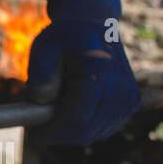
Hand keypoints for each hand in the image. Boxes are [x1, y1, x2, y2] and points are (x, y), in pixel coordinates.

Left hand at [25, 0, 140, 145]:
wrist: (94, 28)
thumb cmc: (63, 40)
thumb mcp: (44, 47)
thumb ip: (41, 72)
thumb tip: (41, 99)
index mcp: (97, 70)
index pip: (76, 119)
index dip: (51, 134)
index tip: (33, 135)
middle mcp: (119, 86)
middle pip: (84, 132)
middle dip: (57, 135)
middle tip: (38, 124)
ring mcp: (128, 97)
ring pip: (91, 135)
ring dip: (68, 131)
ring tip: (54, 109)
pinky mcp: (131, 104)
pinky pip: (101, 131)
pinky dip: (83, 128)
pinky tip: (72, 110)